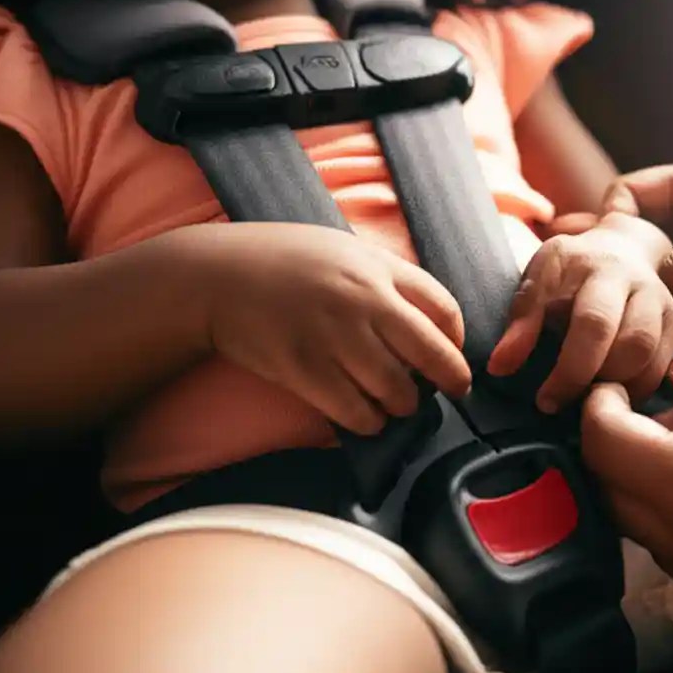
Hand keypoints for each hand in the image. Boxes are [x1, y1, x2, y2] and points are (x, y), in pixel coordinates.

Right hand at [195, 223, 470, 435]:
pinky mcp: (305, 370)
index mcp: (378, 267)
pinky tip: (364, 417)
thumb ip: (385, 277)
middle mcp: (363, 301)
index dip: (457, 340)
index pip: (445, 309)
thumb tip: (427, 317)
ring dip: (403, 406)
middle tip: (451, 393)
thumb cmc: (281, 261)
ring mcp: (334, 338)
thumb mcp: (342, 250)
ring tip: (395, 404)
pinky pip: (356, 412)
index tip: (454, 353)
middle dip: (450, 381)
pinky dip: (368, 422)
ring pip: (398, 392)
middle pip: (433, 356)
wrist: (215, 276)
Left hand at [488, 214, 672, 412]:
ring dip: (617, 389)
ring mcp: (664, 304)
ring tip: (584, 399)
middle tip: (563, 404)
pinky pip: (663, 369)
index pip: (593, 324)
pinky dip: (636, 391)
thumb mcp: (538, 280)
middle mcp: (640, 283)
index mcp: (600, 267)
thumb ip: (521, 322)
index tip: (543, 399)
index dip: (570, 370)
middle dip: (594, 383)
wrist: (623, 249)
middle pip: (632, 345)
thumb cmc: (571, 270)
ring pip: (650, 360)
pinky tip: (610, 396)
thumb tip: (500, 368)